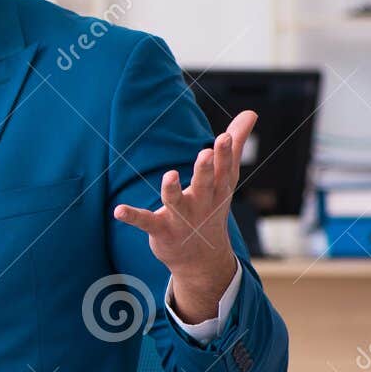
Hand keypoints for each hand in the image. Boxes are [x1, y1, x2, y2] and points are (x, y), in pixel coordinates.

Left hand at [113, 110, 255, 323]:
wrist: (202, 258)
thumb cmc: (212, 206)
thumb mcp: (226, 178)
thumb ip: (236, 144)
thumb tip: (251, 112)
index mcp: (217, 189)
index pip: (223, 169)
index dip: (225, 153)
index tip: (225, 136)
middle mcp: (202, 203)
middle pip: (205, 184)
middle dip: (205, 170)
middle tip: (205, 153)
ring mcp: (182, 218)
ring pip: (176, 202)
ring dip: (172, 190)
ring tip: (169, 175)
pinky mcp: (162, 230)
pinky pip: (146, 222)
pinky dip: (133, 216)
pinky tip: (118, 210)